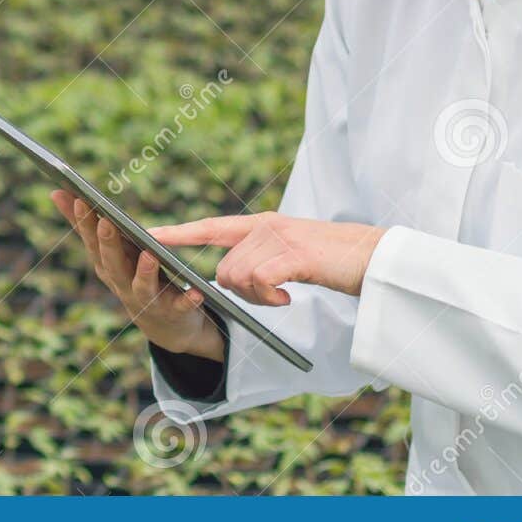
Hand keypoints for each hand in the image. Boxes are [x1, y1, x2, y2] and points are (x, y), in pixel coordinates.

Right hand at [50, 190, 224, 362]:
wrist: (163, 324)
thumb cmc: (133, 275)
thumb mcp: (110, 250)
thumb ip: (86, 224)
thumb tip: (56, 191)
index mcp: (107, 265)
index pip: (92, 242)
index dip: (85, 223)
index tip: (82, 199)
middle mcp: (122, 284)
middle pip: (113, 264)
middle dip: (108, 244)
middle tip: (106, 222)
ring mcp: (147, 300)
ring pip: (142, 288)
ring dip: (144, 273)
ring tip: (149, 255)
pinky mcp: (173, 311)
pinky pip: (180, 307)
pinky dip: (187, 301)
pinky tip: (196, 292)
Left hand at [148, 212, 386, 303]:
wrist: (373, 259)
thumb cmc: (331, 262)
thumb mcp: (289, 256)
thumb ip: (259, 259)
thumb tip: (229, 278)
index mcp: (262, 225)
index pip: (210, 226)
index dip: (179, 233)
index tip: (149, 235)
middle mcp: (266, 226)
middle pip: (226, 268)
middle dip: (241, 292)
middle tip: (272, 295)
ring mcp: (279, 238)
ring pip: (239, 277)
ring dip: (258, 297)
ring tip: (283, 293)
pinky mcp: (293, 255)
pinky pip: (259, 282)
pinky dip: (270, 297)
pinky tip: (289, 296)